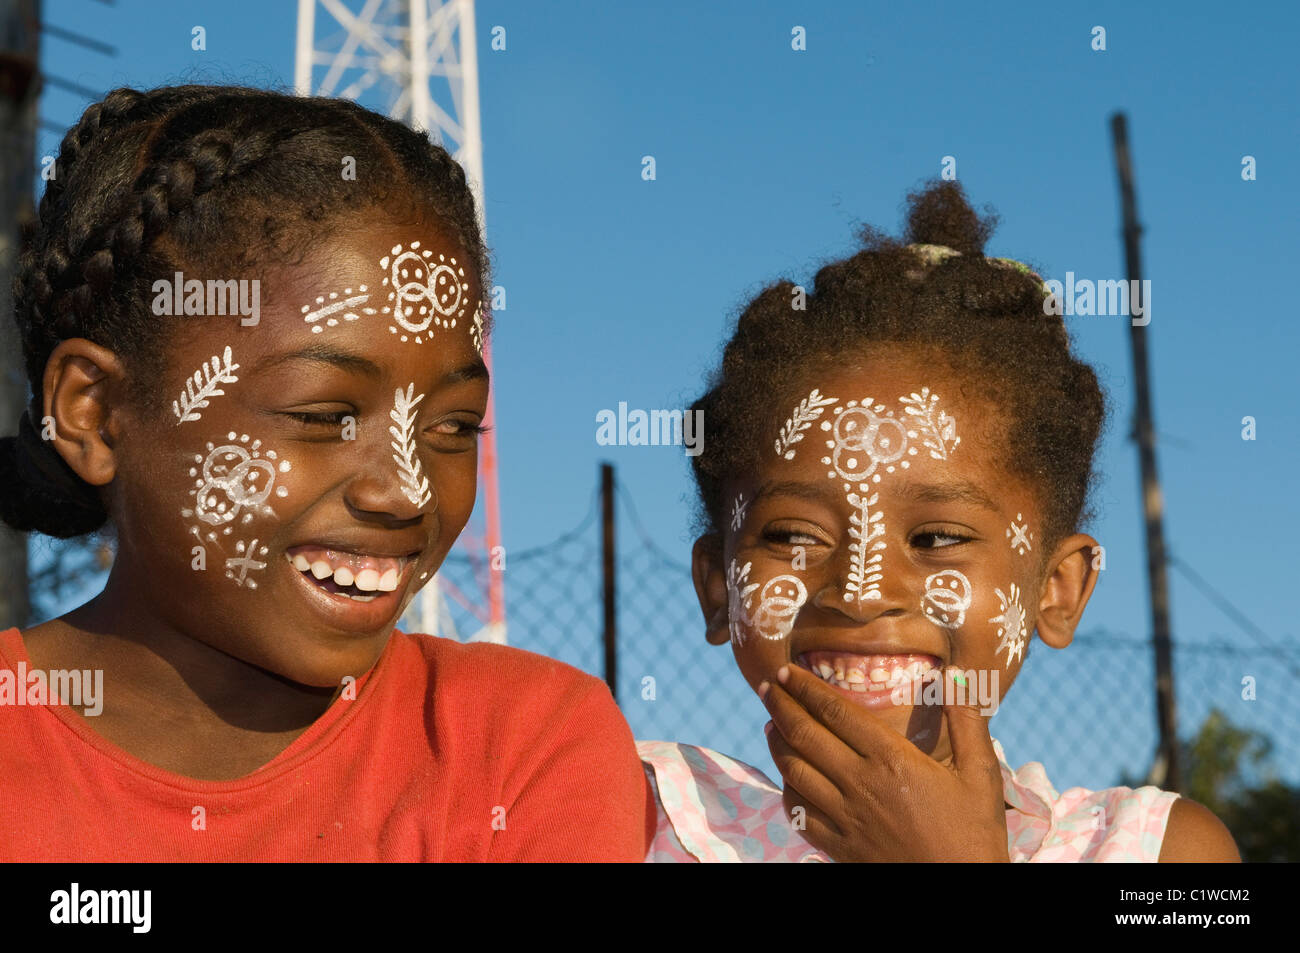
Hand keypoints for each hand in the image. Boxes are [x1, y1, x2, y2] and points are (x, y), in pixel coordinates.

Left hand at [760, 664, 1009, 861]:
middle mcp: (861, 784)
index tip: (785, 671)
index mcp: (892, 759)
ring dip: (776, 744)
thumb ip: (966, 721)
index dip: (805, 687)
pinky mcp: (839, 848)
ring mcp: (846, 818)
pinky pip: (799, 813)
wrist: (965, 890)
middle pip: (805, 735)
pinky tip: (786, 778)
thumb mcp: (981, 773)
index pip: (835, 712)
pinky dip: (786, 789)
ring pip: (794, 771)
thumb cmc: (975, 833)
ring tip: (770, 726)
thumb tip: (957, 674)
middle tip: (766, 686)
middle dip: (780, 706)